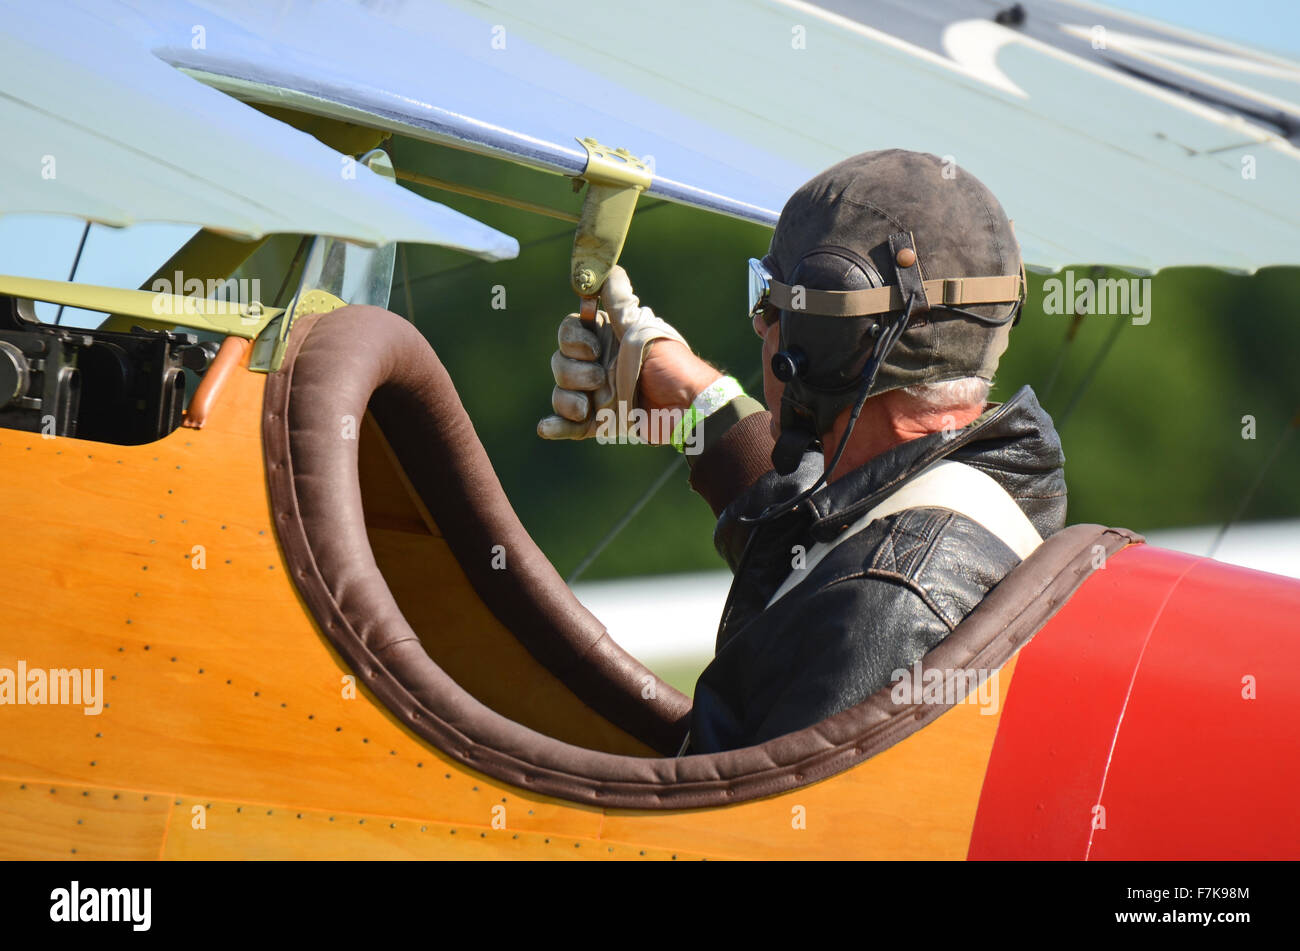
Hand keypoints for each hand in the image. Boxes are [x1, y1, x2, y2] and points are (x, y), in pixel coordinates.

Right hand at [537, 267, 715, 442]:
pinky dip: (556, 426)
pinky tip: (548, 427)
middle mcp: (596, 366)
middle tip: (601, 378)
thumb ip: (619, 302)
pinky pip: (567, 425)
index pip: (568, 333)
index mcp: (605, 341)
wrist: (684, 406)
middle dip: (574, 373)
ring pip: (560, 394)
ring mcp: (595, 395)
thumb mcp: (640, 329)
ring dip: (568, 400)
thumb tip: (611, 268)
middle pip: (560, 363)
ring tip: (588, 409)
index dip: (573, 341)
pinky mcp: (597, 423)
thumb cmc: (667, 363)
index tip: (592, 349)